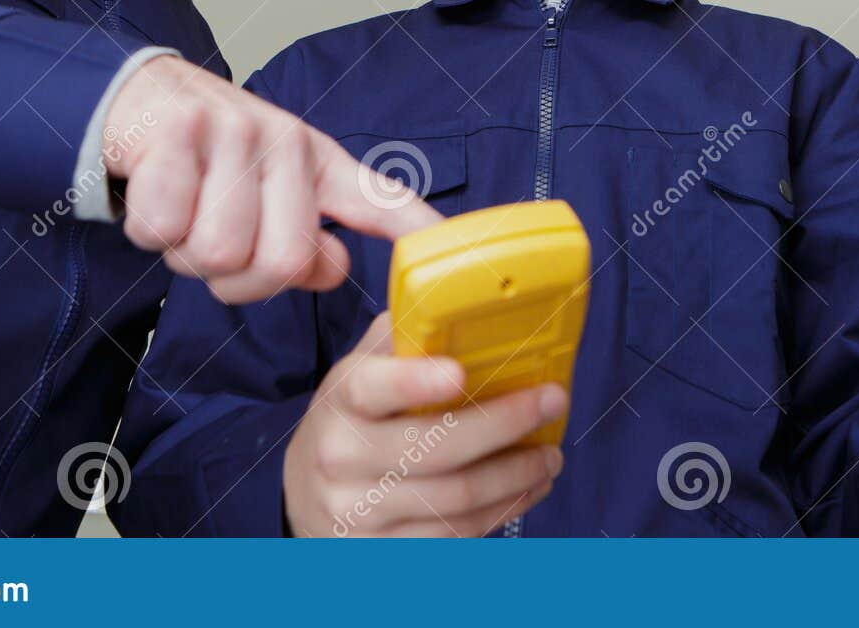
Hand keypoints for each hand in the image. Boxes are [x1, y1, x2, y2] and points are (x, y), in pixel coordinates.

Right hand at [101, 56, 440, 301]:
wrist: (137, 98)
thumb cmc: (209, 162)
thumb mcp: (270, 196)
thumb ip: (307, 241)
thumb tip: (333, 268)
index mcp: (319, 163)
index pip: (382, 200)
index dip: (421, 230)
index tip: (461, 251)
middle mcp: (287, 142)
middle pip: (284, 263)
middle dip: (238, 280)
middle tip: (216, 246)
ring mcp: (236, 132)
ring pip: (219, 255)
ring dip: (187, 255)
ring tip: (185, 217)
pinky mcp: (178, 132)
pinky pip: (164, 228)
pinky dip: (150, 230)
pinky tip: (155, 197)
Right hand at [283, 314, 565, 536]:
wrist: (306, 496)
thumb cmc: (355, 420)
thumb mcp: (363, 372)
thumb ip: (407, 339)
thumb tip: (471, 304)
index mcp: (342, 400)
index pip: (372, 387)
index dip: (415, 381)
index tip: (461, 372)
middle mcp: (342, 458)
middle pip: (435, 449)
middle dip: (504, 425)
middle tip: (551, 402)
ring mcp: (358, 513)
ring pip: (453, 501)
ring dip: (515, 477)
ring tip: (551, 455)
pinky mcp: (380, 556)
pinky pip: (453, 538)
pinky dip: (501, 512)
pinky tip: (527, 490)